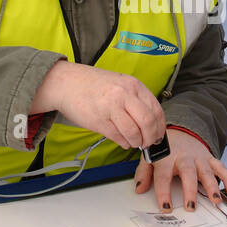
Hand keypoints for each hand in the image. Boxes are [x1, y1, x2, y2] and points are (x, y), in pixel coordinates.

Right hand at [31, 61, 164, 148]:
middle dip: (151, 137)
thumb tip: (150, 122)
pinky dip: (124, 142)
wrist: (66, 83)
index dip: (160, 126)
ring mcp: (111, 107)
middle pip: (148, 122)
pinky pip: (118, 136)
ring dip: (137, 142)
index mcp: (132, 85)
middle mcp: (124, 94)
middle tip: (149, 143)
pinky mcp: (99, 120)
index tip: (159, 134)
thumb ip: (135, 100)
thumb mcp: (119, 84)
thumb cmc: (92, 84)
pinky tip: (124, 141)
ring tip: (135, 143)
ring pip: (134, 132)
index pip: (156, 109)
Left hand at [134, 129, 226, 211]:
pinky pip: (220, 167)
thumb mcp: (149, 157)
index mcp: (166, 158)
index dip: (164, 193)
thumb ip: (143, 173)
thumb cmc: (164, 148)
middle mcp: (184, 158)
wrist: (180, 130)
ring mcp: (198, 158)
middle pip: (188, 174)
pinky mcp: (209, 158)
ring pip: (207, 171)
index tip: (166, 207)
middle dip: (190, 191)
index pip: (163, 176)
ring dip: (212, 186)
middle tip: (191, 207)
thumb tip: (139, 189)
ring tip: (216, 200)